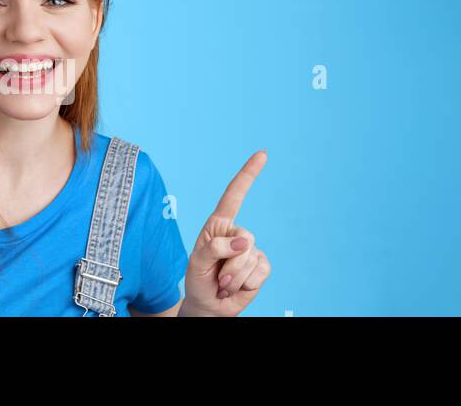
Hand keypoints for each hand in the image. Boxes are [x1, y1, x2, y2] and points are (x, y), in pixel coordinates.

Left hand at [180, 150, 271, 316]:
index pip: (234, 196)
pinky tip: (236, 287)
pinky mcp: (261, 266)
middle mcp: (236, 234)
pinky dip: (245, 284)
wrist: (209, 305)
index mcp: (218, 225)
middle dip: (230, 263)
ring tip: (223, 283)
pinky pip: (260, 272)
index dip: (248, 174)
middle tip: (216, 277)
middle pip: (245, 239)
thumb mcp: (197, 262)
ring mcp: (251, 250)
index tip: (262, 154)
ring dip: (234, 278)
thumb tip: (245, 242)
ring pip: (251, 259)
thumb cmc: (198, 279)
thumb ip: (215, 247)